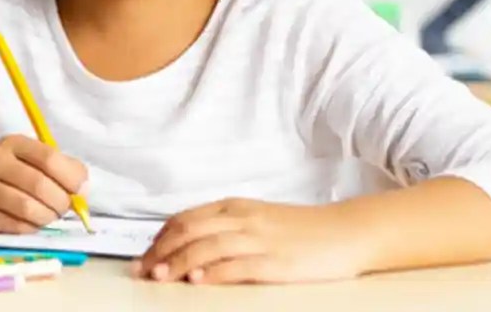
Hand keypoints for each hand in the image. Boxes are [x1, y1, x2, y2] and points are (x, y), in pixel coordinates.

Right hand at [0, 135, 87, 233]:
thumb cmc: (6, 168)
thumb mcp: (29, 156)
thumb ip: (61, 166)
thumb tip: (84, 189)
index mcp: (14, 143)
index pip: (48, 158)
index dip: (70, 177)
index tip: (80, 190)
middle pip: (39, 185)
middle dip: (60, 202)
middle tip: (63, 208)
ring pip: (26, 208)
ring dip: (47, 217)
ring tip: (49, 216)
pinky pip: (13, 225)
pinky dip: (31, 227)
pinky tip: (32, 223)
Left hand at [134, 198, 368, 283]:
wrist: (348, 231)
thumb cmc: (302, 230)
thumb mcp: (258, 219)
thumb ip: (226, 228)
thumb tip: (189, 247)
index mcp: (235, 208)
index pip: (185, 219)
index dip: (159, 238)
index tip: (143, 256)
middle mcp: (242, 219)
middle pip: (189, 231)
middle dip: (161, 251)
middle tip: (142, 270)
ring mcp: (260, 240)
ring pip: (207, 247)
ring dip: (178, 262)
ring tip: (160, 276)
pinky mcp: (277, 262)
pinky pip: (238, 265)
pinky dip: (213, 272)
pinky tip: (197, 281)